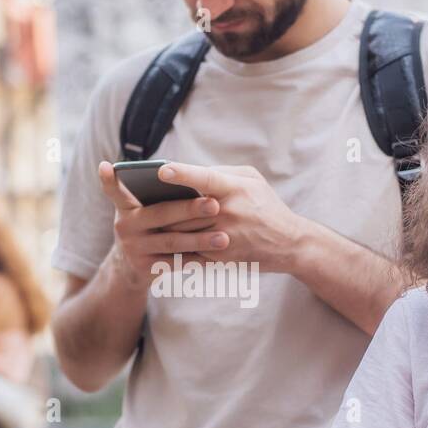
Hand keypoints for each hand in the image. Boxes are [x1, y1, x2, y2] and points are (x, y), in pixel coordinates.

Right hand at [97, 161, 224, 288]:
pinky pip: (177, 262)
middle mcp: (125, 226)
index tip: (105, 166)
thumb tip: (191, 182)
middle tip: (214, 205)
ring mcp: (134, 248)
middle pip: (160, 214)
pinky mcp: (146, 268)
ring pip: (172, 242)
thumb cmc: (149, 226)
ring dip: (199, 240)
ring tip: (223, 238)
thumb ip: (155, 195)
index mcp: (125, 206)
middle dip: (189, 209)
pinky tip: (218, 257)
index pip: (115, 190)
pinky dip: (198, 259)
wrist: (133, 267)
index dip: (109, 180)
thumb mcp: (142, 209)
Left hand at [155, 162, 305, 270]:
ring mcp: (224, 236)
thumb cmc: (267, 206)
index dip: (183, 174)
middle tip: (138, 200)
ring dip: (163, 227)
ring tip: (144, 222)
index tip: (161, 170)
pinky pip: (190, 250)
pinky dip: (174, 246)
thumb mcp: (252, 181)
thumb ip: (222, 173)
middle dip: (161, 206)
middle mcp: (229, 213)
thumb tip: (190, 172)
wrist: (289, 244)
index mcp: (236, 189)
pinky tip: (159, 243)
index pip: (205, 178)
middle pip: (185, 209)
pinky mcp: (220, 256)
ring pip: (183, 231)